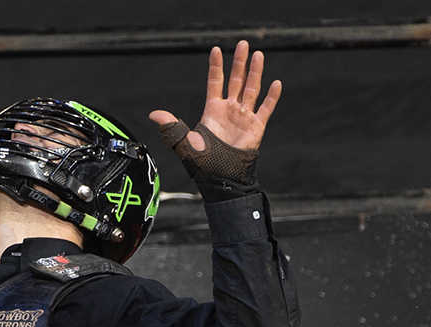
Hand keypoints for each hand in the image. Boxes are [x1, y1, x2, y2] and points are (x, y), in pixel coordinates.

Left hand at [147, 41, 281, 196]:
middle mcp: (229, 110)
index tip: (216, 49)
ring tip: (258, 55)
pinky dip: (272, 97)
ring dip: (255, 72)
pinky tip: (276, 83)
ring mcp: (244, 117)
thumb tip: (153, 115)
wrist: (222, 179)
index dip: (216, 67)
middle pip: (236, 80)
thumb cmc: (203, 164)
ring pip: (251, 89)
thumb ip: (172, 127)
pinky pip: (266, 109)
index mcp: (212, 111)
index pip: (215, 82)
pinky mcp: (256, 127)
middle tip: (243, 43)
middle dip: (239, 62)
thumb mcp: (185, 143)